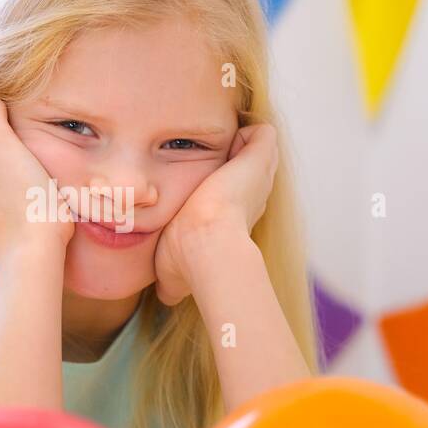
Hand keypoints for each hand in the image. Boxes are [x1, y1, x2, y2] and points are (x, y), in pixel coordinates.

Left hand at [153, 123, 278, 305]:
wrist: (205, 244)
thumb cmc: (188, 260)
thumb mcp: (173, 274)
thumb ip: (172, 283)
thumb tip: (165, 298)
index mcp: (236, 216)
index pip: (235, 192)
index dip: (219, 182)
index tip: (202, 179)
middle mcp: (253, 194)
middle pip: (250, 166)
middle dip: (229, 156)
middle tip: (207, 149)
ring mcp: (259, 175)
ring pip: (258, 147)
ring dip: (237, 140)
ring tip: (213, 136)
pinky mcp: (259, 157)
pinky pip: (262, 132)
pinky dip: (246, 129)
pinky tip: (223, 133)